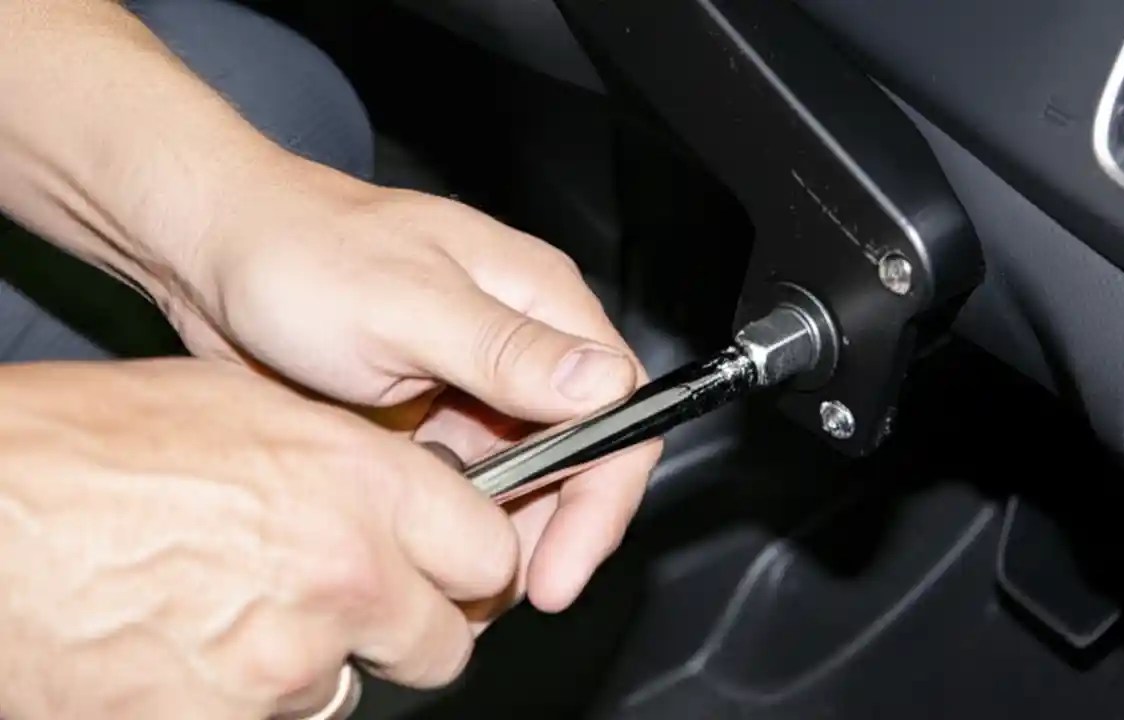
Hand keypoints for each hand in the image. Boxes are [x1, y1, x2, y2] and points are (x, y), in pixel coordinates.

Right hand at [0, 359, 517, 718]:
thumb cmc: (94, 444)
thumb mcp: (249, 411)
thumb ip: (349, 466)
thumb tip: (397, 500)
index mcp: (361, 484)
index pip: (487, 555)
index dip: (467, 565)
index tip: (448, 568)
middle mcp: (344, 578)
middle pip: (442, 644)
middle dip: (406, 630)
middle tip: (345, 605)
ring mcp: (285, 666)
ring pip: (347, 689)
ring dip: (311, 665)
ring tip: (229, 613)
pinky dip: (239, 701)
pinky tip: (186, 652)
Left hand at [159, 158, 662, 613]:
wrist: (211, 250)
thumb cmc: (299, 250)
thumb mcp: (402, 304)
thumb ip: (504, 349)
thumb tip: (603, 385)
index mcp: (537, 299)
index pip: (618, 409)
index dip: (602, 497)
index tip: (563, 566)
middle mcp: (520, 342)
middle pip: (580, 455)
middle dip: (554, 532)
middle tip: (503, 595)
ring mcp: (476, 381)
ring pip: (527, 478)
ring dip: (504, 536)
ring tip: (460, 589)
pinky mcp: (433, 411)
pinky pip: (472, 481)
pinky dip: (460, 523)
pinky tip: (426, 549)